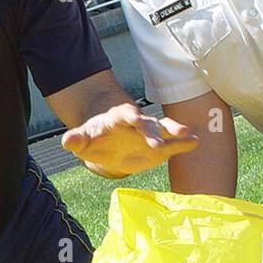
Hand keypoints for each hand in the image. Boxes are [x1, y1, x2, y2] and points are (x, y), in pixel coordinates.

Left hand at [62, 104, 197, 178]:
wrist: (107, 145)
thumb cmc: (94, 140)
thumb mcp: (82, 141)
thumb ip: (75, 140)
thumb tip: (67, 141)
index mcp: (117, 119)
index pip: (123, 114)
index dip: (129, 115)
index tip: (135, 117)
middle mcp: (137, 124)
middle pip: (145, 125)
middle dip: (151, 131)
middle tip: (157, 141)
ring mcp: (150, 135)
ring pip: (163, 130)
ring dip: (174, 132)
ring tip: (187, 133)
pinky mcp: (159, 148)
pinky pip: (173, 145)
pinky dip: (184, 143)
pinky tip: (195, 142)